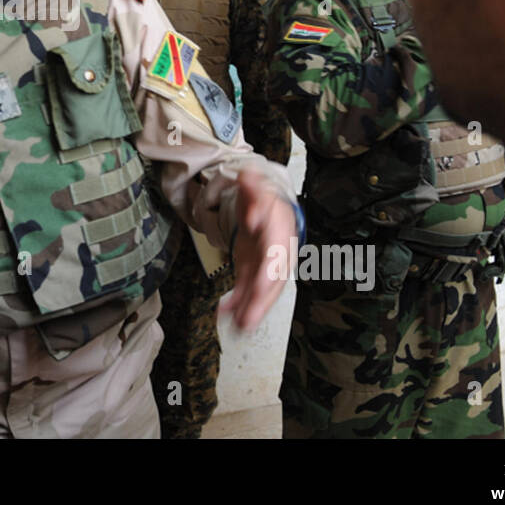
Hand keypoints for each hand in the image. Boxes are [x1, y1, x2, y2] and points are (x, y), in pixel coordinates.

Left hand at [218, 168, 295, 331]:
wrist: (271, 210)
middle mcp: (277, 256)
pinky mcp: (254, 273)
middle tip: (247, 321)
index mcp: (280, 234)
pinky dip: (237, 304)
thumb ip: (252, 185)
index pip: (276, 256)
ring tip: (237, 328)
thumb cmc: (266, 203)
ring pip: (259, 293)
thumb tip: (248, 176)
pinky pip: (247, 291)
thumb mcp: (258, 189)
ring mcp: (266, 267)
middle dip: (260, 302)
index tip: (260, 286)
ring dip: (249, 311)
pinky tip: (224, 313)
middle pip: (270, 282)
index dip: (269, 272)